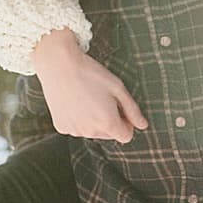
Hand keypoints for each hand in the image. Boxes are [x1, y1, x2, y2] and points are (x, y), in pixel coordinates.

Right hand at [31, 29, 148, 142]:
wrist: (59, 65)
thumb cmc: (91, 74)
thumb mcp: (118, 88)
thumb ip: (133, 110)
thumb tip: (143, 125)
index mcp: (108, 123)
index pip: (126, 136)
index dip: (127, 123)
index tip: (120, 108)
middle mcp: (90, 131)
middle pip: (109, 134)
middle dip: (109, 120)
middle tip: (101, 98)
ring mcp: (74, 130)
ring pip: (92, 131)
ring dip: (93, 120)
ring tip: (86, 97)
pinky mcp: (61, 126)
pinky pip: (76, 127)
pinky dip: (77, 118)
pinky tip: (74, 101)